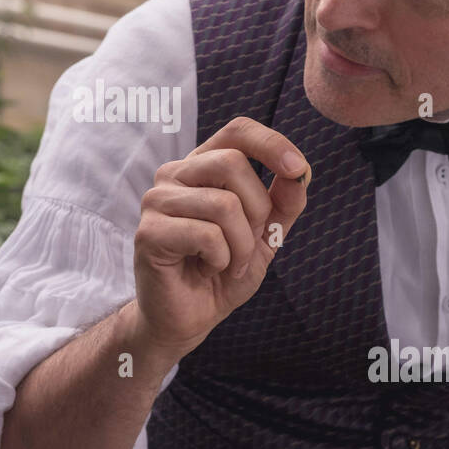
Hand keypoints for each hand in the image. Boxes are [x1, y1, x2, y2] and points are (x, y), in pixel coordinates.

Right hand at [131, 116, 310, 356]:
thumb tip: (299, 173)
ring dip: (241, 245)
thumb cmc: (222, 271)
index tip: (298, 169)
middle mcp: (175, 174)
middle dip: (257, 210)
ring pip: (223, 204)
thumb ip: (283, 203)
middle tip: (248, 244)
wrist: (189, 317)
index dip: (271, 143)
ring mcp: (157, 201)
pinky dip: (221, 259)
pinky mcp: (148, 232)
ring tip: (229, 263)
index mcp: (202, 166)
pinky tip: (208, 269)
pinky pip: (206, 234)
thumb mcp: (265, 235)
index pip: (237, 131)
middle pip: (232, 163)